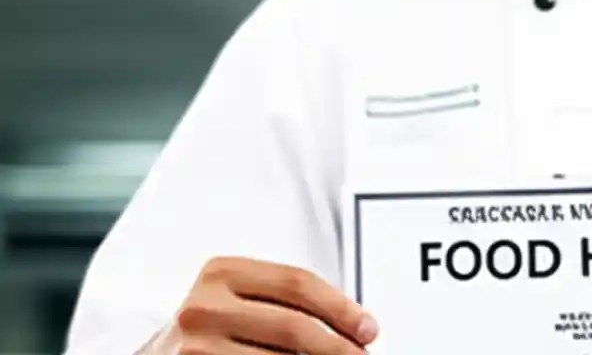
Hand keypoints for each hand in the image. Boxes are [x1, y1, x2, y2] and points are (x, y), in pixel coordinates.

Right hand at [148, 256, 378, 354]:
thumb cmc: (212, 330)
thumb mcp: (239, 301)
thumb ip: (286, 303)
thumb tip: (355, 328)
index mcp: (222, 272)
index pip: (298, 283)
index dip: (341, 308)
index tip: (370, 329)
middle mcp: (203, 305)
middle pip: (293, 325)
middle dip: (339, 346)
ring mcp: (194, 346)